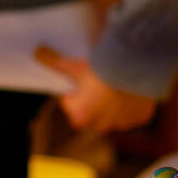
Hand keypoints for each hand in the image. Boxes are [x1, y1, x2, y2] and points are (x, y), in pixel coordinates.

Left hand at [35, 46, 156, 132]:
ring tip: (118, 83)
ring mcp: (121, 124)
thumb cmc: (100, 69)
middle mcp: (100, 126)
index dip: (75, 89)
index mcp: (79, 117)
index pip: (71, 103)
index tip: (82, 77)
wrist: (134, 67)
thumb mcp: (74, 65)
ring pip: (116, 113)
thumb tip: (37, 52)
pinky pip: (135, 112)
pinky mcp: (140, 118)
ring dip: (116, 103)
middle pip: (94, 111)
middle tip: (101, 79)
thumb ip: (55, 62)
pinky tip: (133, 89)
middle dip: (95, 99)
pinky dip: (135, 103)